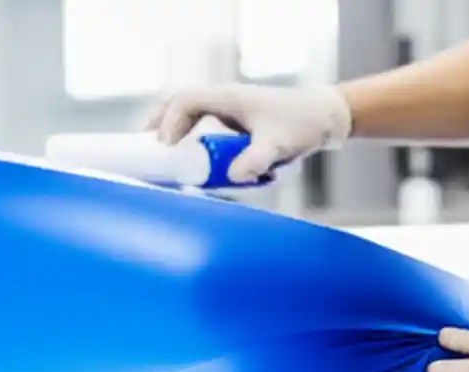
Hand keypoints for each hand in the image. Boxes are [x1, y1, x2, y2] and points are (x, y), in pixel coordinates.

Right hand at [143, 83, 352, 183]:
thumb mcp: (278, 145)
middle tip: (143, 148)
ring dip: (171, 129)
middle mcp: (224, 100)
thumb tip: (235, 176)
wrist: (325, 118)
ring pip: (188, 113)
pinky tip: (186, 157)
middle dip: (159, 123)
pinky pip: (202, 125)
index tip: (164, 148)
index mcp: (228, 97)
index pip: (185, 101)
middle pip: (178, 104)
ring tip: (156, 153)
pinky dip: (188, 136)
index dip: (169, 122)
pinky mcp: (234, 122)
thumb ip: (257, 160)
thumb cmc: (303, 124)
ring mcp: (228, 110)